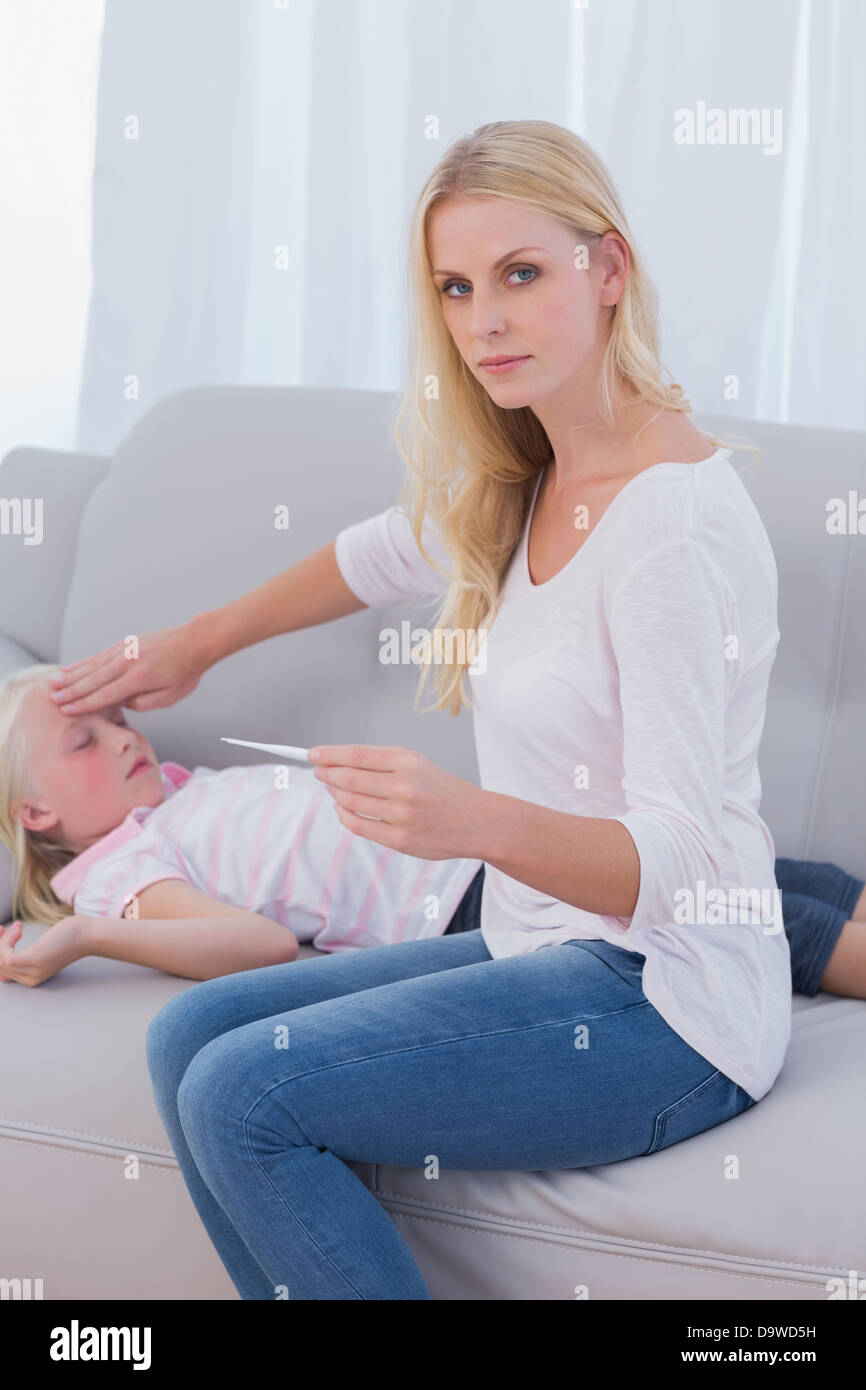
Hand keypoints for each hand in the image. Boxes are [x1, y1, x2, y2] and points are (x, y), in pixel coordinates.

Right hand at [0, 917, 88, 985]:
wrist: (89, 935)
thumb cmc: (67, 936)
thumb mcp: (41, 948)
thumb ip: (22, 956)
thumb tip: (2, 958)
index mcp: (32, 978)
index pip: (1, 972)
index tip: (1, 933)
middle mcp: (31, 979)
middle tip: (2, 928)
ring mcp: (33, 971)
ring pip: (0, 960)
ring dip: (3, 939)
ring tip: (17, 927)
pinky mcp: (34, 960)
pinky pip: (6, 955)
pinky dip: (7, 939)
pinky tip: (18, 929)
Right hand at [48, 621, 208, 715]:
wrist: (194, 641)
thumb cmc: (185, 673)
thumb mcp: (170, 696)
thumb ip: (143, 703)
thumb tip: (120, 702)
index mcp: (140, 678)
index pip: (106, 694)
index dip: (84, 704)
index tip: (67, 710)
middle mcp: (128, 662)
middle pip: (93, 680)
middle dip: (71, 691)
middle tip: (53, 700)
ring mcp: (124, 650)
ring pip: (92, 665)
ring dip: (71, 676)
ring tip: (54, 684)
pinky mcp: (124, 644)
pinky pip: (98, 655)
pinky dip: (83, 663)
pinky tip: (70, 669)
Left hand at [311, 744, 484, 859]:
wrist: (476, 821)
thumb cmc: (442, 790)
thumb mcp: (417, 764)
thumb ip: (380, 762)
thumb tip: (338, 762)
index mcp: (408, 762)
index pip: (357, 755)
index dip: (329, 754)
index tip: (312, 754)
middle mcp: (404, 786)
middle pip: (349, 778)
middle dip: (327, 774)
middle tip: (319, 772)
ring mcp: (402, 815)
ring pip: (350, 802)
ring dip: (335, 794)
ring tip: (332, 788)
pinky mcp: (399, 839)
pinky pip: (359, 826)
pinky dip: (344, 816)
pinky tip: (341, 809)